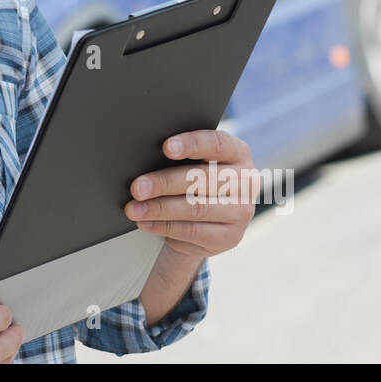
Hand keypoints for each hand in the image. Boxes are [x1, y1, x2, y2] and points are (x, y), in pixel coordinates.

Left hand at [123, 128, 258, 259]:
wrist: (205, 220)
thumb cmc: (193, 180)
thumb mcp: (192, 163)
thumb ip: (179, 157)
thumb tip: (143, 157)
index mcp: (239, 153)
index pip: (218, 143)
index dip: (191, 144)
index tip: (165, 147)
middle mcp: (246, 182)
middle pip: (201, 179)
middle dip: (164, 183)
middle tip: (136, 188)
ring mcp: (242, 212)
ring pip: (195, 208)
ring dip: (159, 209)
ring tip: (134, 209)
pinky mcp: (230, 237)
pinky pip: (192, 232)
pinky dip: (164, 226)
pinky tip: (145, 222)